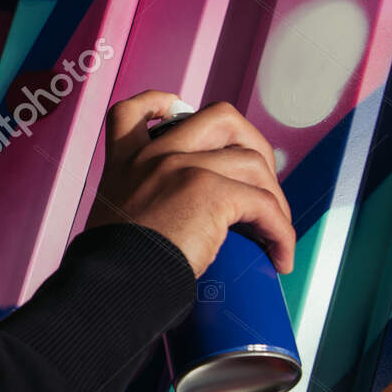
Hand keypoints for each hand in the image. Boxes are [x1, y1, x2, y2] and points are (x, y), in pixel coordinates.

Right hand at [85, 92, 295, 278]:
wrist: (111, 288)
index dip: (160, 103)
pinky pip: (265, 204)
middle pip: (221, 117)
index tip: (176, 110)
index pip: (134, 111)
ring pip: (253, 161)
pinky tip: (278, 256)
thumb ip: (139, 206)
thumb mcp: (112, 222)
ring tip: (273, 233)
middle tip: (259, 183)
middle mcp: (153, 156)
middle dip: (254, 144)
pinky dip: (280, 232)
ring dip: (275, 198)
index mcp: (125, 163)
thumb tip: (177, 226)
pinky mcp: (209, 191)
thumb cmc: (114, 271)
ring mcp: (181, 167)